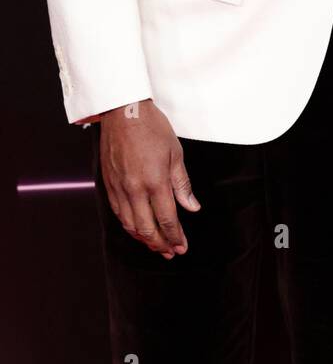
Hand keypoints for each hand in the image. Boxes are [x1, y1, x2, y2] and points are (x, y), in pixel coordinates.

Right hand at [98, 99, 200, 258]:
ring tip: (157, 245)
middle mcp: (135, 189)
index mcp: (155, 181)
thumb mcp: (176, 153)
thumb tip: (192, 207)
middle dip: (161, 244)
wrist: (124, 112)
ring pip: (130, 224)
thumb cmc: (152, 128)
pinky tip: (138, 229)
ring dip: (144, 239)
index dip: (176, 236)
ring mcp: (119, 188)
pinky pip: (119, 213)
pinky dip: (129, 225)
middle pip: (147, 228)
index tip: (182, 246)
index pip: (167, 219)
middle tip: (171, 252)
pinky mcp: (108, 184)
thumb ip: (182, 185)